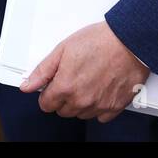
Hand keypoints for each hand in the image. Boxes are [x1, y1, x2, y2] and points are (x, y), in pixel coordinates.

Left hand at [20, 21, 149, 122]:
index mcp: (65, 87)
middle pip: (63, 111)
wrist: (129, 41)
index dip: (48, 93)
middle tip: (73, 79)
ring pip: (81, 114)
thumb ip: (43, 71)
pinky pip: (101, 116)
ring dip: (80, 103)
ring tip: (88, 81)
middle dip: (63, 98)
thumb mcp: (63, 49)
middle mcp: (81, 100)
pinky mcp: (115, 107)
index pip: (46, 105)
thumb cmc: (100, 40)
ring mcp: (99, 105)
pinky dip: (99, 106)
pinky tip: (100, 90)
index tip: (54, 85)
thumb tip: (27, 85)